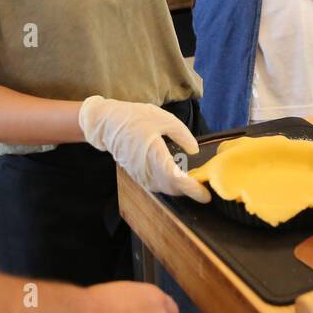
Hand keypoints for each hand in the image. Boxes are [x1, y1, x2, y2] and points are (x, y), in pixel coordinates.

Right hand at [78, 96, 210, 202]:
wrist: (107, 124)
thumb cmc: (134, 118)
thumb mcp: (163, 118)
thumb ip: (181, 134)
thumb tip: (194, 150)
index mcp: (154, 154)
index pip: (175, 178)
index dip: (191, 189)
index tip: (205, 194)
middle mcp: (147, 170)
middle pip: (172, 188)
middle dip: (190, 191)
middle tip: (205, 188)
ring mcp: (141, 175)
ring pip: (165, 189)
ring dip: (180, 189)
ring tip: (195, 183)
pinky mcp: (138, 176)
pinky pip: (158, 186)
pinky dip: (170, 186)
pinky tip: (179, 179)